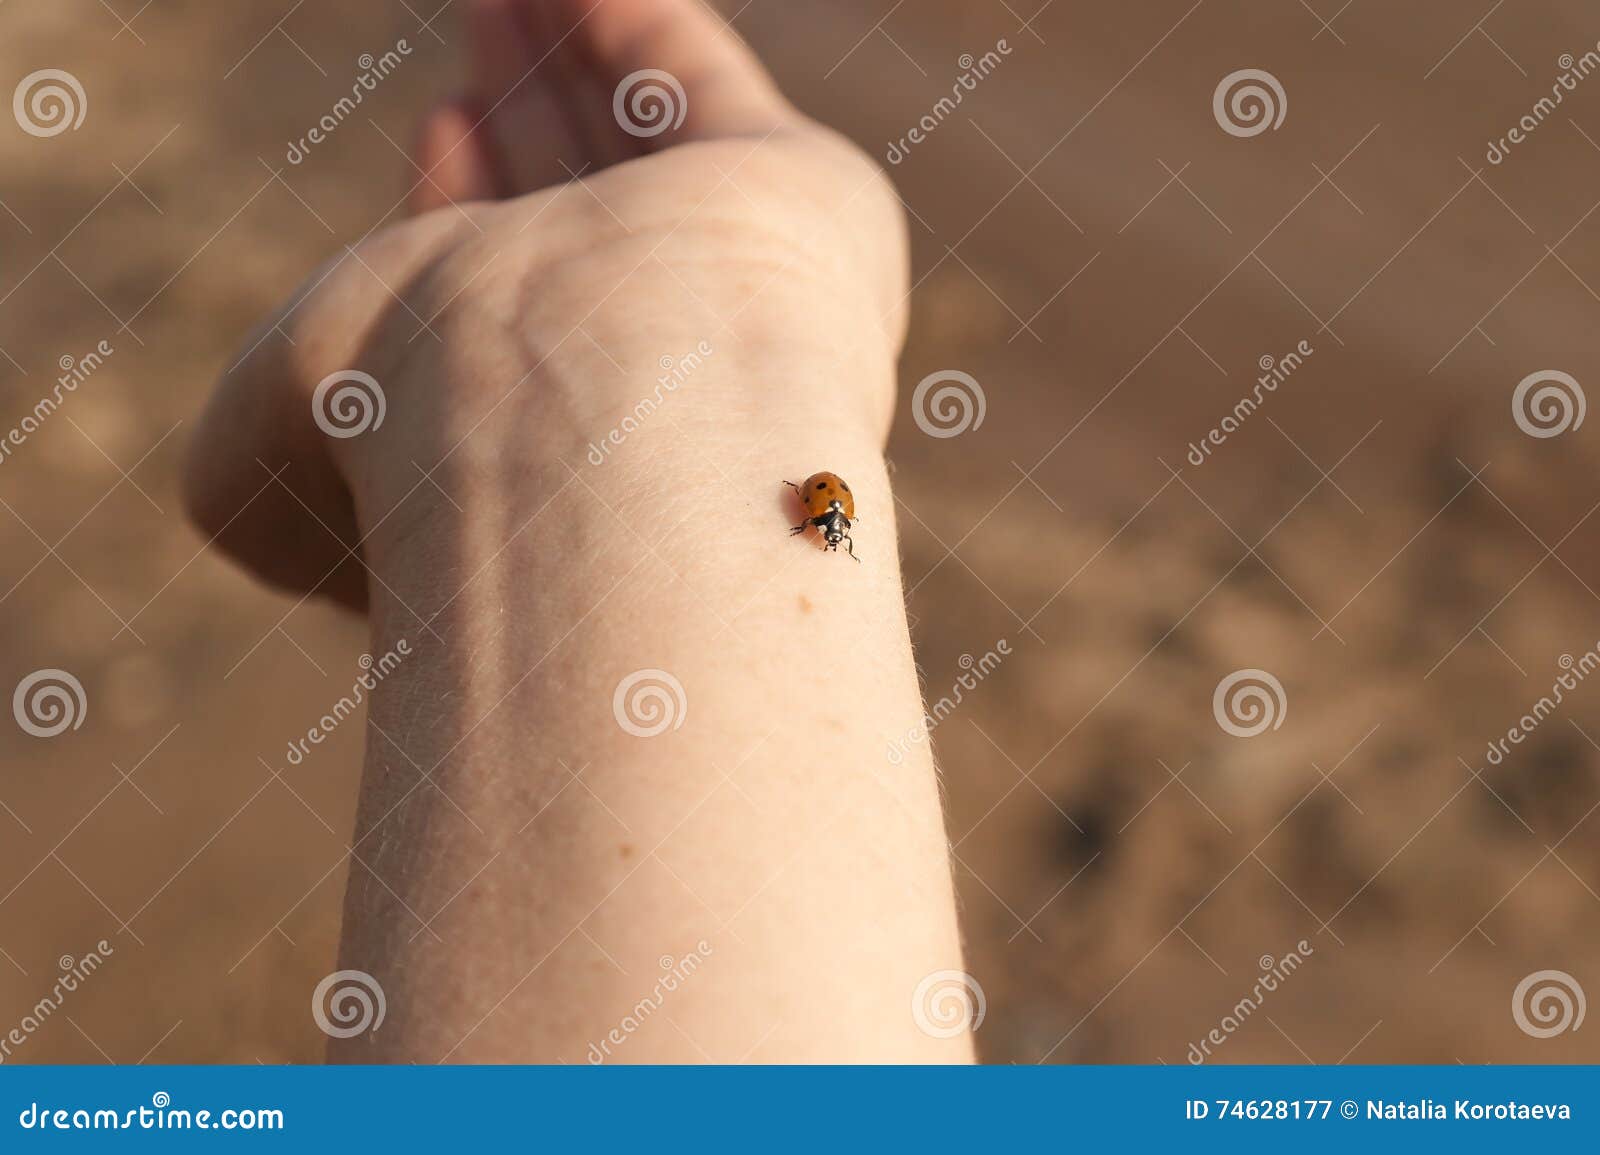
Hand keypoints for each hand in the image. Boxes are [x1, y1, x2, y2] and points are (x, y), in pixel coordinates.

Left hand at [184, 0, 907, 609]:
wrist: (591, 454)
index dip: (463, 200)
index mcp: (539, 437)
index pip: (502, 288)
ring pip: (637, 146)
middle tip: (492, 46)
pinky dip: (643, 29)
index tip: (440, 121)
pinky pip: (700, 87)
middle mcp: (640, 371)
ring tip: (515, 2)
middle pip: (578, 210)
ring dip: (573, 64)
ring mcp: (727, 288)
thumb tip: (275, 415)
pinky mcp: (794, 202)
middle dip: (529, 120)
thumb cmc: (426, 481)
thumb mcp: (272, 476)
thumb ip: (262, 430)